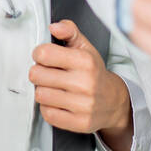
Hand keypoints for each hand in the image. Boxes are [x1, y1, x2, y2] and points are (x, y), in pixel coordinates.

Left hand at [30, 19, 132, 150]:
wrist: (114, 101)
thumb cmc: (94, 72)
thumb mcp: (85, 47)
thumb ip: (69, 31)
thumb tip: (53, 27)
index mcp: (85, 60)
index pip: (43, 54)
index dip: (39, 54)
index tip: (45, 57)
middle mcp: (85, 83)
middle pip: (36, 75)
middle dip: (38, 73)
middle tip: (47, 74)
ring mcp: (83, 105)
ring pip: (40, 95)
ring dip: (42, 91)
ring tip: (53, 88)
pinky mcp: (79, 122)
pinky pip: (48, 114)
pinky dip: (48, 108)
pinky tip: (57, 102)